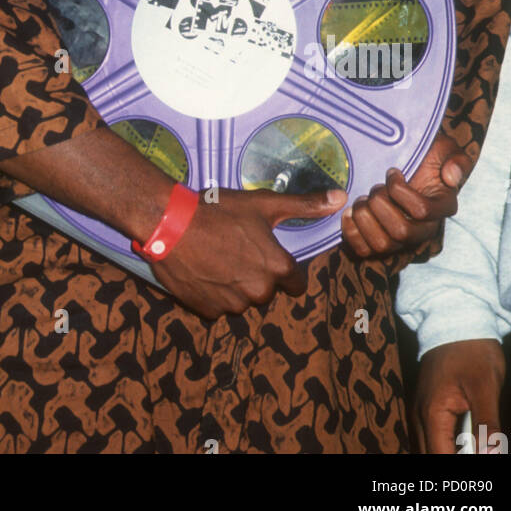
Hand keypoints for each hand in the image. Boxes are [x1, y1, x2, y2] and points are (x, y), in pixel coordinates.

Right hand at [154, 186, 346, 318]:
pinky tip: (203, 270)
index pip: (296, 284)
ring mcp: (232, 305)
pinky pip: (218, 306)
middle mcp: (258, 292)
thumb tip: (341, 199)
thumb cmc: (218, 211)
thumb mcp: (263, 203)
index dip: (285, 270)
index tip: (268, 256)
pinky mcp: (208, 311)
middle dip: (256, 274)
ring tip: (216, 258)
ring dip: (234, 285)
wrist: (170, 224)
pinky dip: (213, 293)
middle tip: (236, 250)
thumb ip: (304, 206)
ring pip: (242, 299)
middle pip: (266, 290)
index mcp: (276, 268)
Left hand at [341, 134, 471, 258]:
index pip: (422, 210)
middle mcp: (423, 229)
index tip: (392, 172)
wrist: (402, 164)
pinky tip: (349, 212)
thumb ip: (457, 160)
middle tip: (375, 187)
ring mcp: (401, 240)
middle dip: (380, 203)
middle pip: (401, 231)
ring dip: (365, 216)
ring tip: (362, 199)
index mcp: (441, 208)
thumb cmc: (425, 156)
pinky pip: (363, 250)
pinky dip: (351, 231)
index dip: (400, 191)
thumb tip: (450, 177)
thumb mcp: (445, 149)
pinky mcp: (379, 244)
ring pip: (382, 244)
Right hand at [413, 339, 504, 453]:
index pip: (440, 457)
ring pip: (430, 447)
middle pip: (432, 455)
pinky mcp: (427, 406)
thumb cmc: (471, 351)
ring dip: (451, 449)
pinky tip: (467, 432)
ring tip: (474, 438)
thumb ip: (487, 423)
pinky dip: (449, 440)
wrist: (457, 322)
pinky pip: (433, 435)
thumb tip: (491, 452)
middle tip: (479, 445)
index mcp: (432, 413)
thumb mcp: (485, 387)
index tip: (480, 452)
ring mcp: (421, 410)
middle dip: (454, 456)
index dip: (460, 464)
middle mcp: (420, 415)